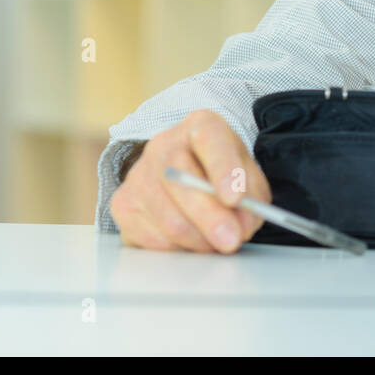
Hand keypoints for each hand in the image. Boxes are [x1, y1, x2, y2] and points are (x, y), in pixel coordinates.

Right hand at [109, 110, 271, 252]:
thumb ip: (251, 198)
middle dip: (210, 217)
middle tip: (231, 240)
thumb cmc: (221, 174)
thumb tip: (242, 227)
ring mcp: (138, 175)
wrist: (187, 175)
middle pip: (181, 181)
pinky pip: (152, 240)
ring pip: (168, 219)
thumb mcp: (247, 175)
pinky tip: (192, 240)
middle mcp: (163, 145)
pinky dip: (179, 249)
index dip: (223, 169)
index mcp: (200, 126)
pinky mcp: (123, 206)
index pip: (209, 138)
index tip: (236, 198)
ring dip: (199, 240)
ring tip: (217, 241)